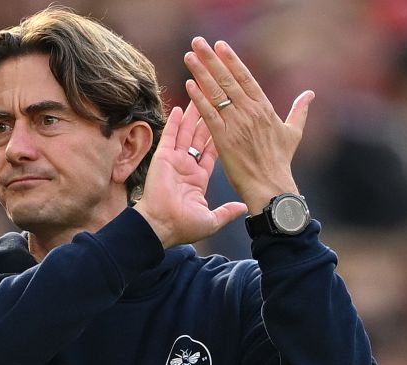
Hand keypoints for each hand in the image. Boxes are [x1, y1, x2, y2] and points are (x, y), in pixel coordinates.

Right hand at [133, 102, 247, 247]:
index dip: (220, 136)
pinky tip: (180, 108)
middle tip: (216, 102)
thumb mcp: (212, 220)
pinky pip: (169, 136)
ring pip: (186, 133)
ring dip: (193, 115)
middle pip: (199, 137)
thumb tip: (244, 209)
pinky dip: (175, 122)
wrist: (162, 226)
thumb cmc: (184, 225)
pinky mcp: (163, 157)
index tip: (228, 122)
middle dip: (208, 119)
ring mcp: (174, 161)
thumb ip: (227, 211)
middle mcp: (187, 166)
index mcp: (198, 178)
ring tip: (201, 97)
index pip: (211, 152)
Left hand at [184, 37, 313, 214]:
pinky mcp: (224, 139)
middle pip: (227, 79)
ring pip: (216, 93)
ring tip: (189, 56)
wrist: (271, 186)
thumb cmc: (280, 162)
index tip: (220, 45)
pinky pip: (209, 114)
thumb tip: (310, 94)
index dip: (231, 60)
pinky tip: (189, 84)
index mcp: (265, 108)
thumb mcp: (293, 132)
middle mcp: (250, 112)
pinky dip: (199, 98)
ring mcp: (237, 124)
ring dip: (201, 73)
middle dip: (211, 59)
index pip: (245, 77)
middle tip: (197, 42)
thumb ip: (299, 110)